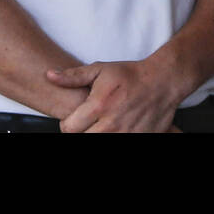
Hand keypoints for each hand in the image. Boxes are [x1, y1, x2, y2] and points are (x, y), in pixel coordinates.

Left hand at [47, 59, 186, 132]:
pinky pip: (120, 143)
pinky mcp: (139, 139)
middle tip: (91, 121)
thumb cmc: (131, 74)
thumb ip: (74, 76)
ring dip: (99, 134)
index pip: (67, 129)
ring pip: (99, 143)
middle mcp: (111, 124)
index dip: (68, 124)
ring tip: (104, 124)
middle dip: (82, 131)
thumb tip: (49, 75)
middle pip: (82, 139)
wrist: (164, 80)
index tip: (76, 118)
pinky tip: (118, 127)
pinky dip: (116, 135)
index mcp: (98, 106)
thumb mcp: (101, 69)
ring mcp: (126, 134)